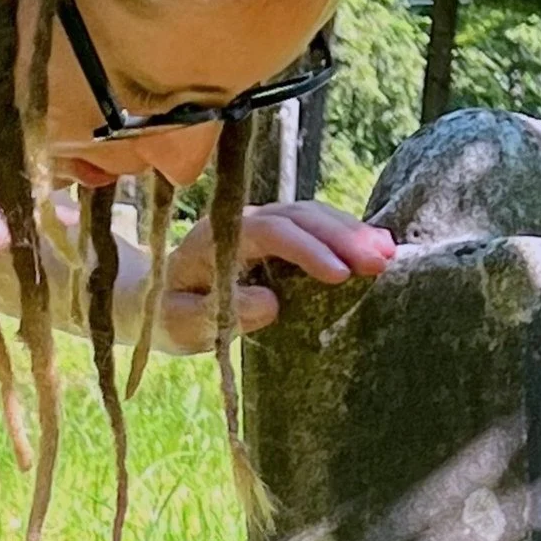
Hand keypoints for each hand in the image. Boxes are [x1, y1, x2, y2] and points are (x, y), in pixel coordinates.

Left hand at [147, 196, 395, 352]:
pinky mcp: (278, 236)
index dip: (307, 250)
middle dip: (343, 236)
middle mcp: (242, 221)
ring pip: (312, 216)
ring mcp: (262, 224)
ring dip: (352, 232)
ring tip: (388, 255)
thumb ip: (217, 314)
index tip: (340, 275)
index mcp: (216, 237)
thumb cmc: (166, 313)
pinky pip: (315, 227)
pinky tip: (378, 248)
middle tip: (381, 262)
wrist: (152, 297)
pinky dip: (346, 236)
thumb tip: (270, 304)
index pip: (269, 233)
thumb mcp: (180, 324)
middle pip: (299, 216)